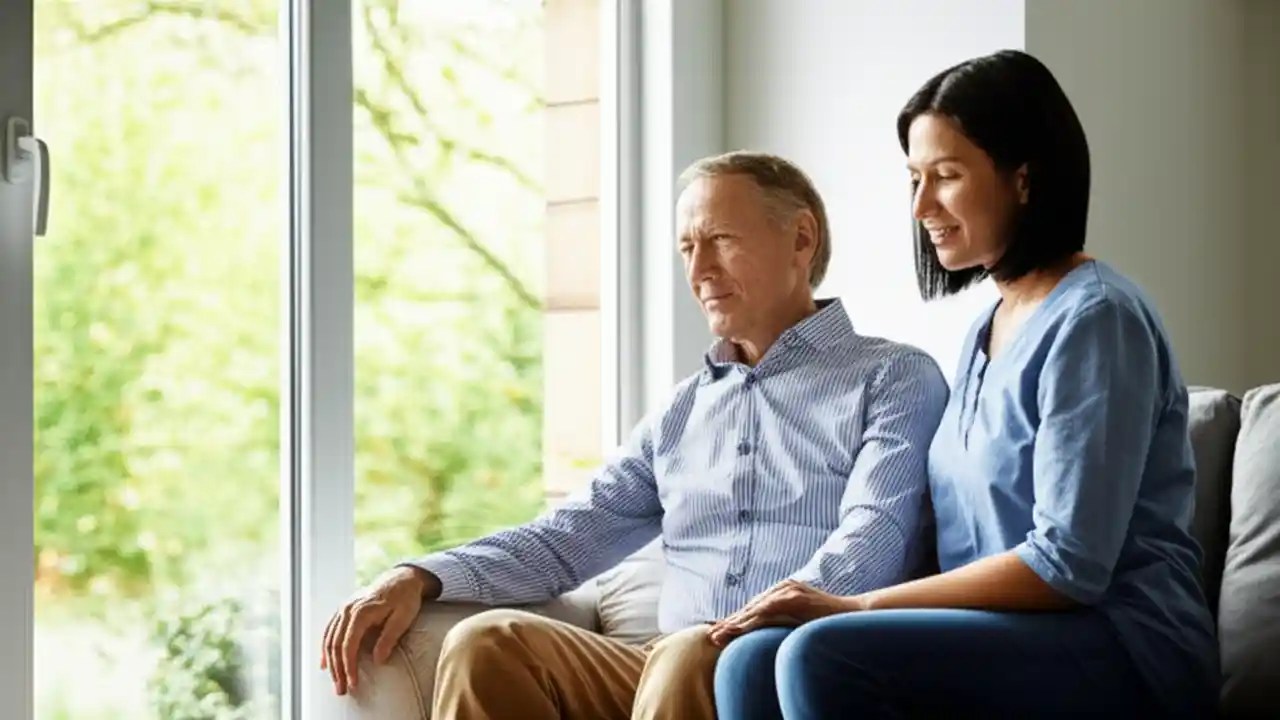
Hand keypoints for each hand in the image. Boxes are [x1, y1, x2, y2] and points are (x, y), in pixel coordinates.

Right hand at [320, 565, 437, 694]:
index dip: (349, 666)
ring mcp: (344, 608)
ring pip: (330, 639)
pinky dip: (326, 648)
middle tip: (341, 689)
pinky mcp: (344, 609)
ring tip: (335, 681)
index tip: (352, 682)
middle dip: (337, 669)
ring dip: (331, 662)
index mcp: (361, 611)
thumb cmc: (405, 598)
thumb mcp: (403, 617)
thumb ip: (389, 638)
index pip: (349, 644)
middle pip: (336, 644)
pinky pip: (330, 631)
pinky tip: (326, 662)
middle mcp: (348, 609)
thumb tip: (378, 660)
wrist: (402, 578)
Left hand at [706, 579, 863, 646]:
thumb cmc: (828, 620)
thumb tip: (765, 629)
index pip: (755, 607)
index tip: (719, 630)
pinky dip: (753, 618)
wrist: (854, 613)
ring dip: (737, 622)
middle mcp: (784, 587)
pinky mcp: (795, 596)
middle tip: (712, 634)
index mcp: (784, 591)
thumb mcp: (801, 618)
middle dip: (731, 621)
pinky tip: (741, 627)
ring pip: (756, 607)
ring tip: (720, 634)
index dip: (736, 619)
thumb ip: (785, 619)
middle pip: (751, 606)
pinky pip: (769, 608)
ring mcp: (789, 590)